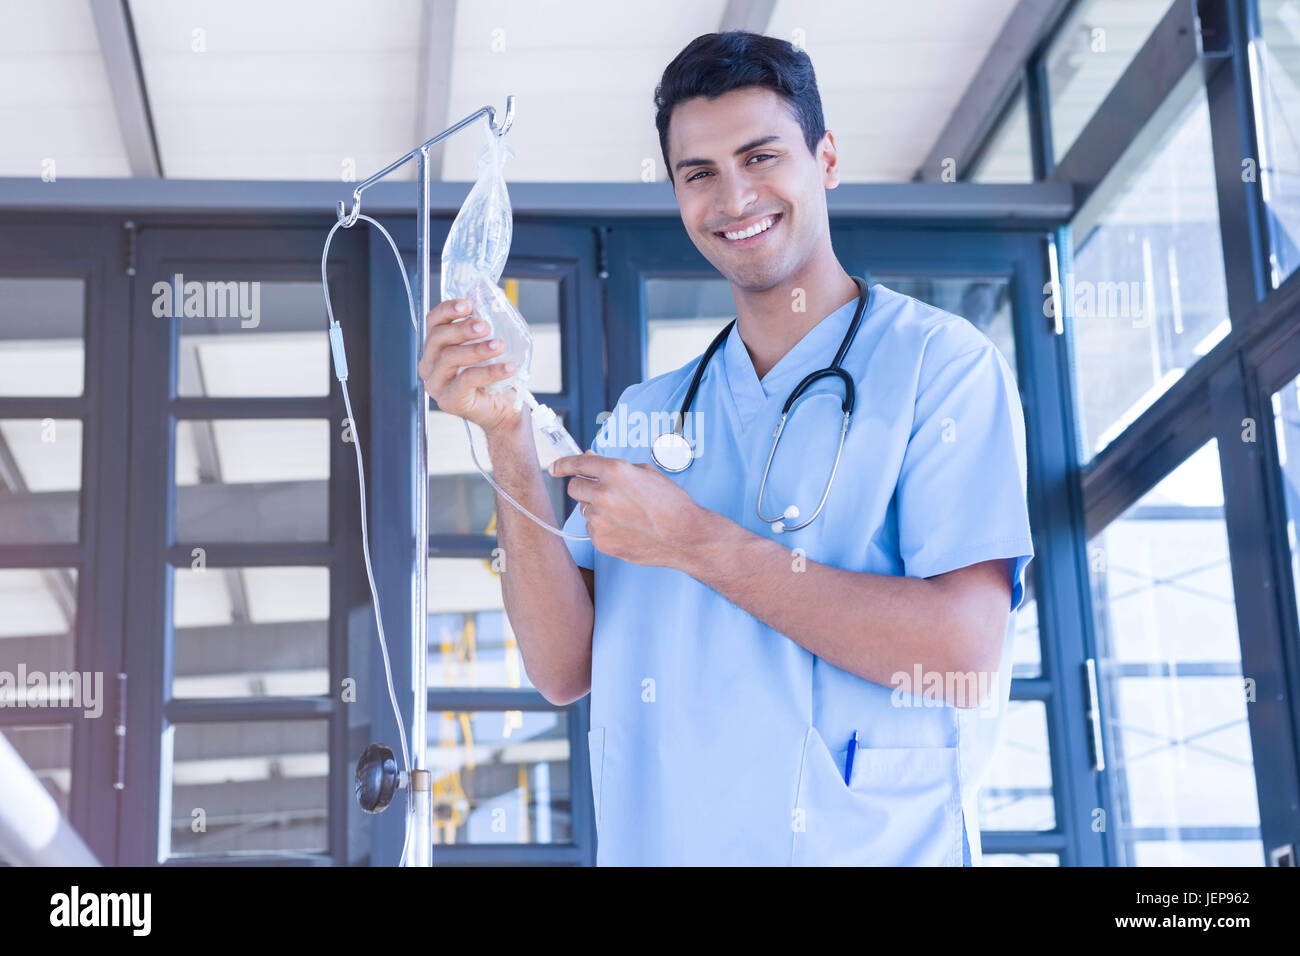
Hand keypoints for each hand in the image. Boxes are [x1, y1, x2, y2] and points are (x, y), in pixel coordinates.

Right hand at [417, 298, 520, 434]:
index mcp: (435, 348)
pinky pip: (467, 380)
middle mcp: (430, 366)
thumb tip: (485, 298)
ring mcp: (437, 385)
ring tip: (499, 345)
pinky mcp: (449, 400)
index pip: (432, 322)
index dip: (447, 310)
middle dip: (462, 329)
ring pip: (449, 358)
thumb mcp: (488, 347)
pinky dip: (490, 371)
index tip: (468, 304)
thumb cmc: (494, 378)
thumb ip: (482, 327)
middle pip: (437, 339)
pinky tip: (508, 367)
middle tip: (485, 326)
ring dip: (477, 349)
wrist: (504, 411)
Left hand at [550, 451, 709, 567]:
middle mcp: (603, 494)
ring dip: (597, 509)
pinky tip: (626, 528)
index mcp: (615, 471)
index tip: (555, 467)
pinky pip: (592, 529)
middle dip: (585, 488)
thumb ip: (615, 466)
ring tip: (625, 514)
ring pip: (584, 509)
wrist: (685, 536)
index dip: (563, 464)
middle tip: (603, 492)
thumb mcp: (646, 473)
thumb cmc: (671, 503)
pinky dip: (604, 527)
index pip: (578, 463)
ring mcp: (600, 519)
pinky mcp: (601, 540)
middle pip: (574, 488)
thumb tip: (590, 459)